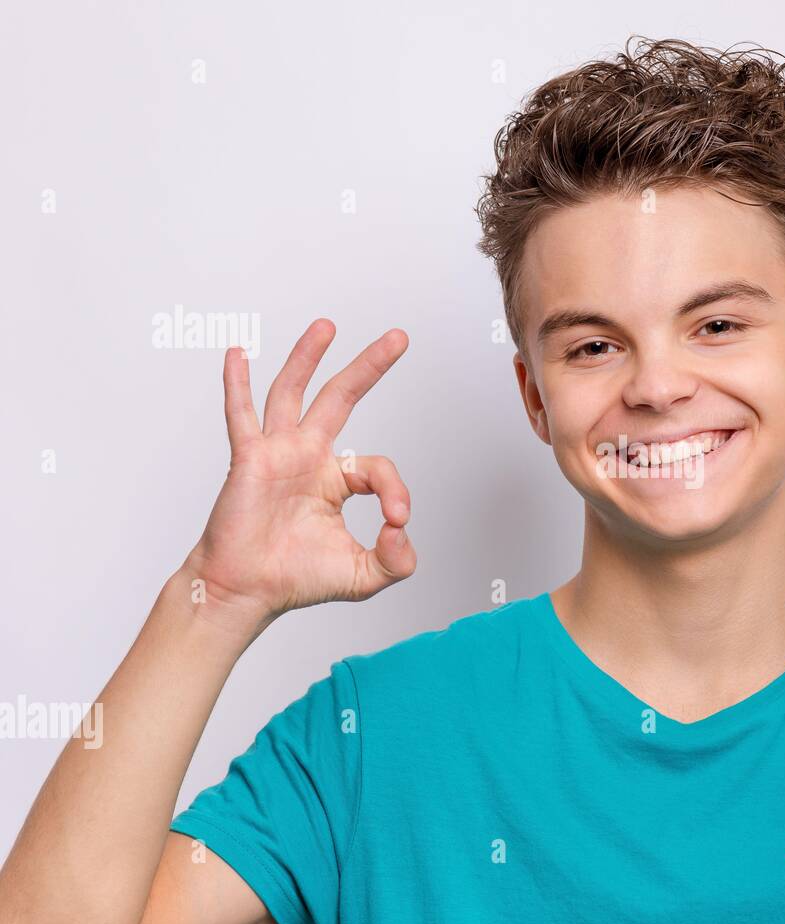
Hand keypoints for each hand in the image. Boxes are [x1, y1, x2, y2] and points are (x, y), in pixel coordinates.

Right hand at [182, 319, 416, 625]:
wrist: (248, 592)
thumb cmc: (297, 580)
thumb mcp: (364, 576)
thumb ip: (396, 559)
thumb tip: (402, 530)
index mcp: (336, 479)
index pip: (378, 467)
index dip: (395, 490)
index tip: (396, 520)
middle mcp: (308, 457)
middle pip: (342, 398)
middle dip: (370, 366)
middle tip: (398, 337)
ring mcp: (277, 454)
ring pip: (294, 393)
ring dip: (308, 357)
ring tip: (327, 325)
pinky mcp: (249, 460)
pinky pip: (241, 416)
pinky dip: (237, 385)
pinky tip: (237, 354)